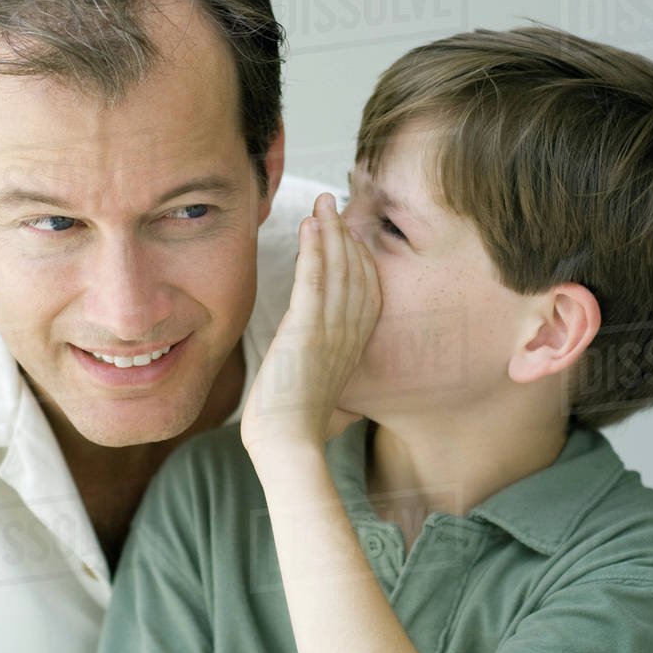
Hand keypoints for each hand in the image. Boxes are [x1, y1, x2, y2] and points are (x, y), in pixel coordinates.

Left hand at [241, 193, 380, 452]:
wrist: (288, 449)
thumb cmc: (298, 435)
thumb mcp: (328, 407)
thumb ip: (334, 396)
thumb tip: (342, 410)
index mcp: (353, 350)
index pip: (364, 293)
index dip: (358, 261)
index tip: (346, 236)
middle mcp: (348, 336)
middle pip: (356, 273)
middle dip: (345, 236)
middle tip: (334, 205)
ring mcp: (330, 331)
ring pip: (337, 270)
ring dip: (330, 232)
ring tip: (323, 203)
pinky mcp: (306, 330)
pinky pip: (315, 279)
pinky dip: (314, 248)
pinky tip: (310, 225)